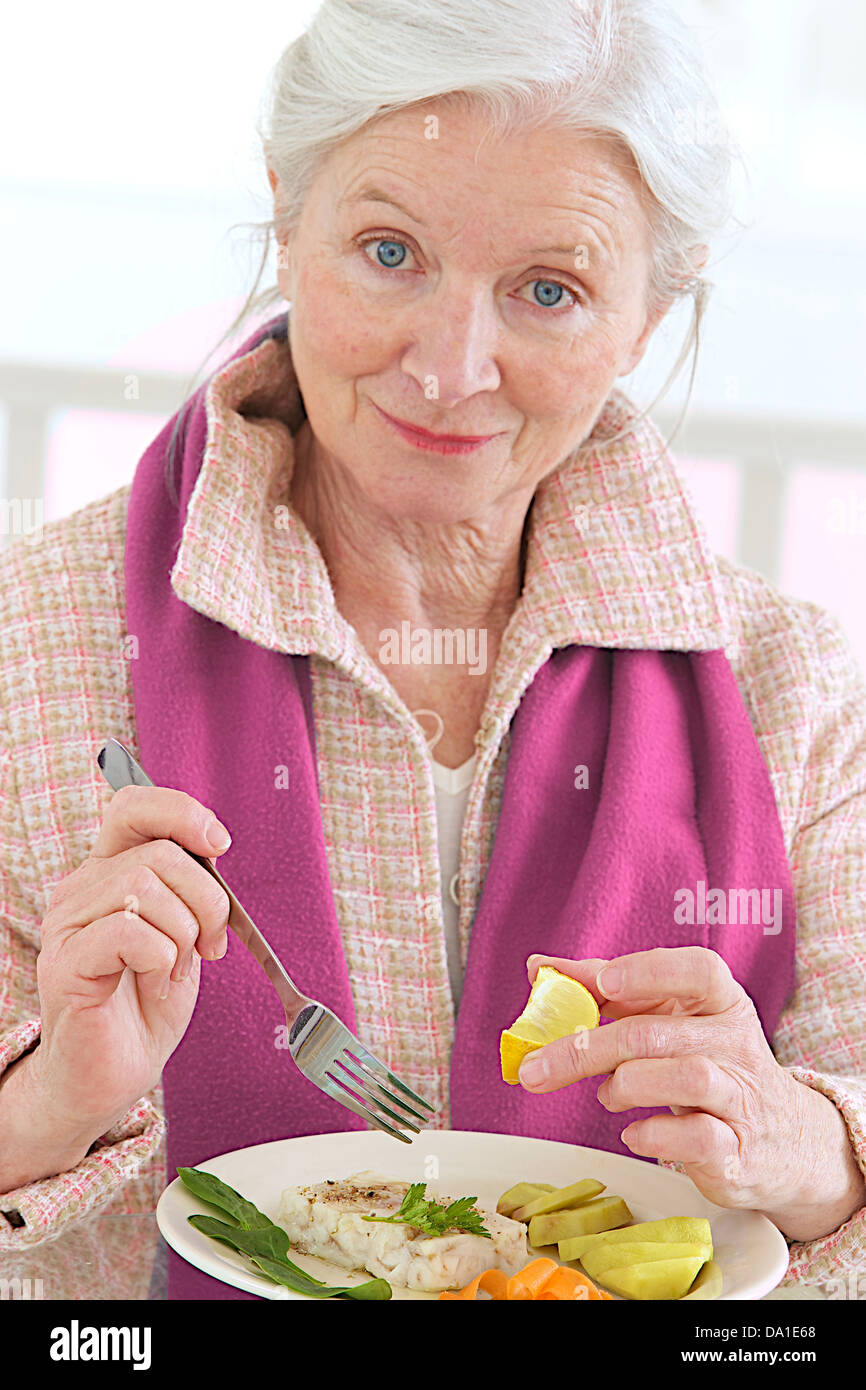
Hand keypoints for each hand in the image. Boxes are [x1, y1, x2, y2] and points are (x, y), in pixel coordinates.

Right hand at [30, 784, 232, 1146]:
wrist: (111, 1075)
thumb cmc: (147, 1003)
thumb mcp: (182, 932)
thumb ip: (189, 888)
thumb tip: (214, 846)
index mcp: (108, 872)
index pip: (133, 806)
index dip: (181, 812)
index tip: (219, 847)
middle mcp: (81, 889)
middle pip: (160, 854)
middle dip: (206, 901)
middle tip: (208, 947)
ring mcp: (67, 926)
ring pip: (146, 888)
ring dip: (183, 935)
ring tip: (174, 972)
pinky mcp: (66, 966)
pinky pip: (129, 932)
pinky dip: (161, 959)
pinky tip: (155, 985)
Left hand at [517, 945, 859, 1235]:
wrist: (784, 1142)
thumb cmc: (710, 1066)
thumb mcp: (672, 1023)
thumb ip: (611, 993)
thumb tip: (541, 968)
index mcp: (722, 1002)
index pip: (700, 970)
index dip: (650, 971)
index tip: (603, 981)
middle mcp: (738, 1043)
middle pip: (658, 1033)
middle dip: (588, 1048)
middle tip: (537, 1067)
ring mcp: (741, 1097)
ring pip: (686, 1077)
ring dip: (626, 1085)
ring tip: (606, 1095)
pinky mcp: (737, 1151)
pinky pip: (698, 1138)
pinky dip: (654, 1136)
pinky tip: (633, 1133)